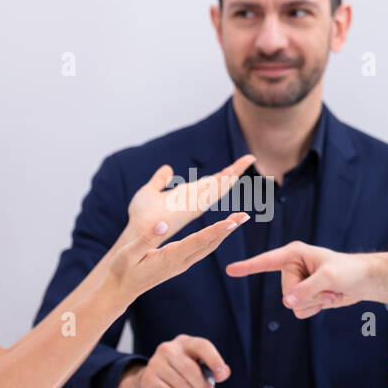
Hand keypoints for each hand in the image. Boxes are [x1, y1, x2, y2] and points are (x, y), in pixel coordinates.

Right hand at [107, 211, 248, 303]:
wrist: (120, 289)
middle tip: (245, 215)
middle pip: (210, 244)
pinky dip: (213, 238)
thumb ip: (146, 239)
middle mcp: (180, 262)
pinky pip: (201, 249)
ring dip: (223, 233)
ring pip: (207, 247)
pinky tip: (220, 230)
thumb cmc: (122, 270)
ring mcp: (181, 264)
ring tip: (237, 219)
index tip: (233, 221)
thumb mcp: (129, 253)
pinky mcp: (178, 263)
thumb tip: (163, 225)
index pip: (198, 241)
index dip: (217, 230)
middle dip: (228, 229)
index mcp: (170, 258)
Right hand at [114, 335, 229, 387]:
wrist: (150, 385)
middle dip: (204, 387)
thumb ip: (211, 369)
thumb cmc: (178, 376)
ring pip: (180, 383)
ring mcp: (156, 364)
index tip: (221, 376)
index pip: (201, 346)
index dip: (214, 360)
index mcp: (184, 343)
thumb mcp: (196, 369)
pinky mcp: (148, 380)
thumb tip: (224, 372)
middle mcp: (168, 349)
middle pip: (190, 368)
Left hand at [124, 154, 254, 246]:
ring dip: (230, 174)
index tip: (235, 163)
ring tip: (246, 161)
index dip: (222, 173)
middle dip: (234, 170)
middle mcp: (194, 198)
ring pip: (217, 186)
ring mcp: (194, 203)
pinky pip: (209, 194)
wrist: (138, 229)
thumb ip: (159, 181)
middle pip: (218, 182)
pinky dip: (220, 185)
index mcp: (187, 194)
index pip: (209, 181)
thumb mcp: (149, 192)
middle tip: (249, 158)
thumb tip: (168, 169)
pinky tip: (230, 177)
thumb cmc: (141, 215)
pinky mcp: (191, 207)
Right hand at [224, 241, 387, 318]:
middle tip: (328, 287)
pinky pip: (300, 311)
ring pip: (292, 305)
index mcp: (294, 254)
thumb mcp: (328, 278)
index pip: (266, 261)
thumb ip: (305, 290)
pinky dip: (316, 309)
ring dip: (314, 303)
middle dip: (308, 295)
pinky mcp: (304, 296)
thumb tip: (286, 302)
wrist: (364, 281)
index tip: (230, 270)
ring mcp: (298, 283)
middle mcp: (292, 268)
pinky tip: (329, 299)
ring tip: (331, 292)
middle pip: (285, 292)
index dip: (247, 267)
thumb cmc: (348, 271)